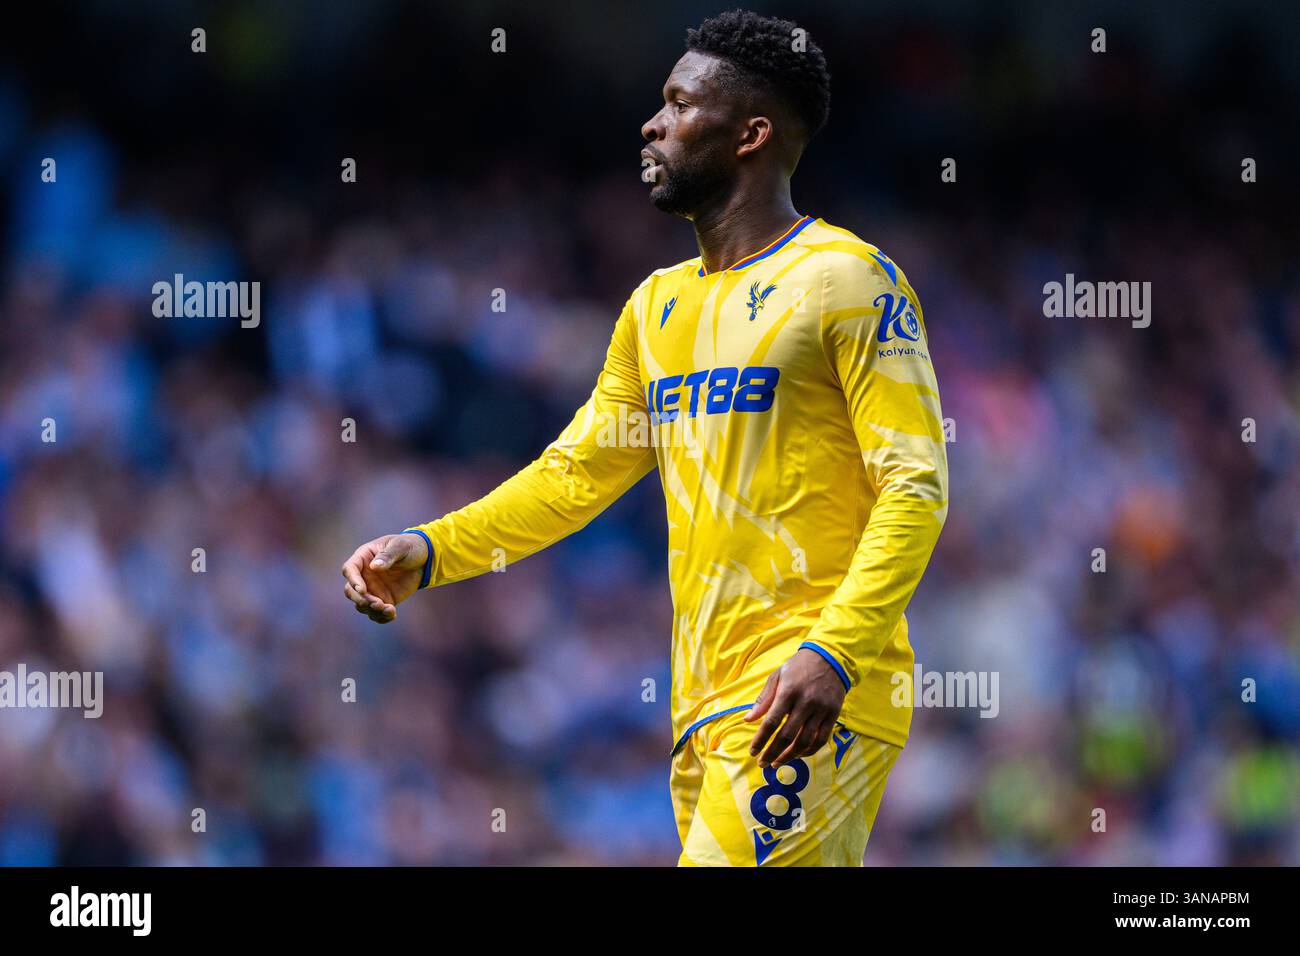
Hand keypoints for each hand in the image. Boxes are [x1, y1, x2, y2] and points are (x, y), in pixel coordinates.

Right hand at [341, 533, 427, 622]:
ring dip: (372, 610)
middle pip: (350, 591)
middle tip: (377, 603)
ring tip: (389, 609)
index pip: (349, 570)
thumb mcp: (400, 546)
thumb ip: (388, 555)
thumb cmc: (409, 546)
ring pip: (362, 605)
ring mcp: (372, 589)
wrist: (423, 559)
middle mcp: (364, 575)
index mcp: (363, 558)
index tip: (362, 590)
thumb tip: (374, 566)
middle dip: (361, 600)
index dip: (353, 581)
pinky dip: (381, 617)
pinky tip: (392, 615)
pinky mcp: (383, 599)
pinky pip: (377, 613)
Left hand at [746, 647, 847, 767]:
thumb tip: (747, 719)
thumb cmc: (798, 667)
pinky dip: (809, 751)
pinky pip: (821, 740)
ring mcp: (821, 710)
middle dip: (772, 753)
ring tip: (778, 763)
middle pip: (787, 736)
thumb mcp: (777, 676)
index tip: (753, 752)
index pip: (772, 721)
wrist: (831, 658)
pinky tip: (798, 755)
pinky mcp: (833, 715)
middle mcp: (806, 702)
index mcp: (788, 691)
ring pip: (805, 741)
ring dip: (790, 756)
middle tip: (763, 763)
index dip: (761, 740)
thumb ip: (763, 699)